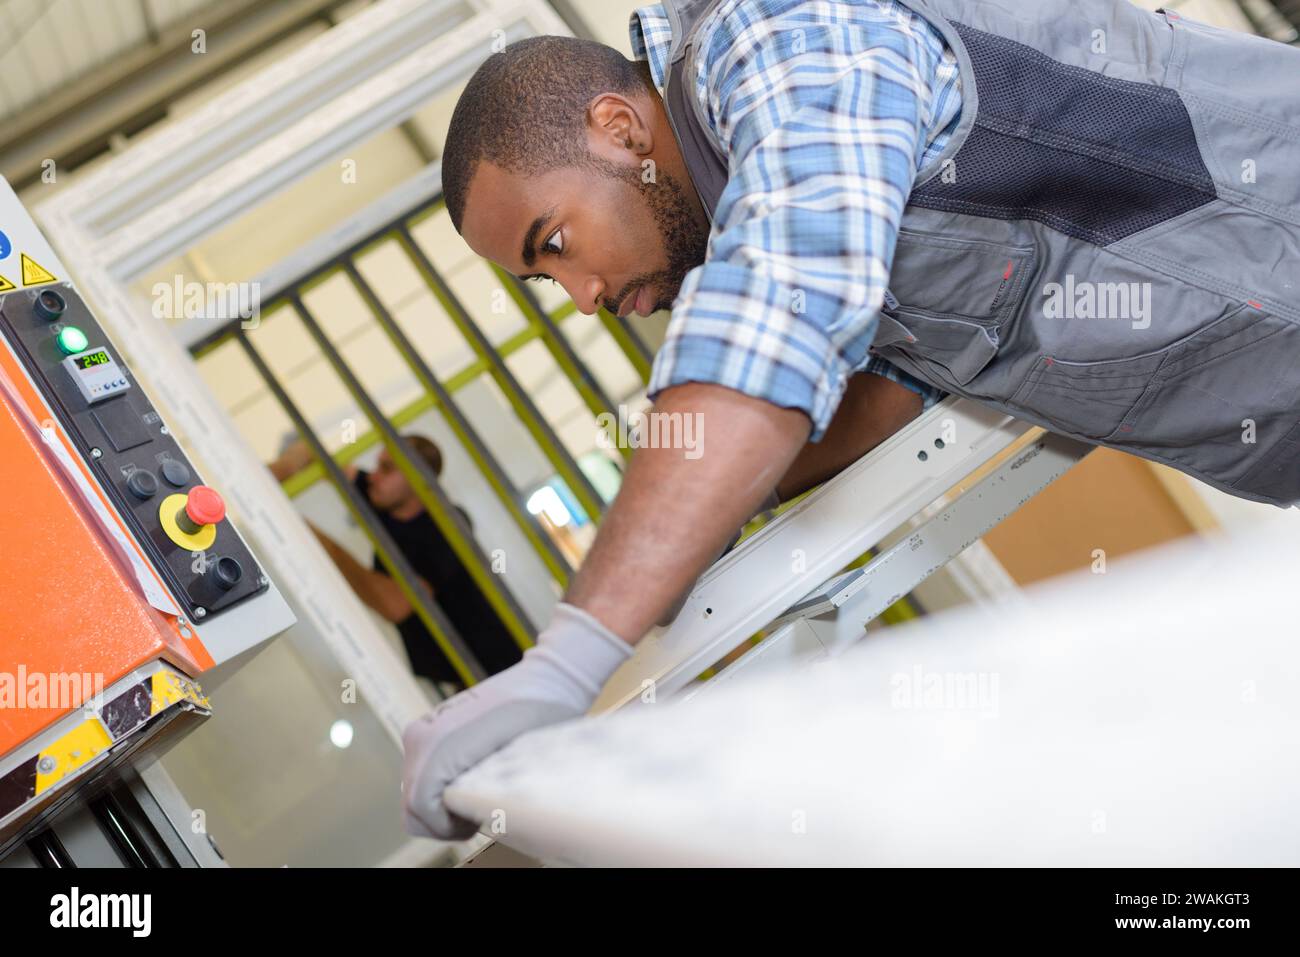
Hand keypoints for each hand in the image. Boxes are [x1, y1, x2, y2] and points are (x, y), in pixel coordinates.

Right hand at [401, 602, 632, 839]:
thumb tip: (480, 821)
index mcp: (440, 744)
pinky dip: (441, 788)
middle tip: (478, 816)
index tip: (474, 824)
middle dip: (441, 820)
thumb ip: (488, 797)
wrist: (545, 681)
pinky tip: (471, 783)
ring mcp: (422, 731)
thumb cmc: (540, 719)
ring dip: (440, 805)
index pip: (420, 808)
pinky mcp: (430, 730)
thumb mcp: (520, 764)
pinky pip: (423, 774)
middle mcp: (422, 736)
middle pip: (412, 804)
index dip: (444, 828)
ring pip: (416, 791)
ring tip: (477, 799)